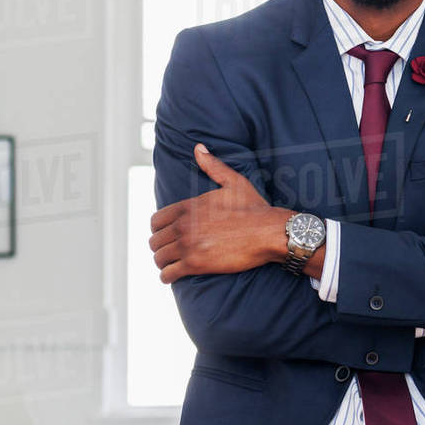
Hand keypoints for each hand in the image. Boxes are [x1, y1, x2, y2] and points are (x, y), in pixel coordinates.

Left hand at [149, 143, 292, 283]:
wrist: (270, 232)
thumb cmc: (255, 208)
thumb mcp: (234, 182)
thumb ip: (212, 166)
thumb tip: (198, 148)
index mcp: (189, 206)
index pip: (156, 221)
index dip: (160, 229)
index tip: (167, 234)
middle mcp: (183, 225)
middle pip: (154, 240)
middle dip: (161, 246)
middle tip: (170, 251)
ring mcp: (188, 245)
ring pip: (158, 257)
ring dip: (163, 262)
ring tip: (171, 264)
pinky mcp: (195, 264)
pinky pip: (168, 274)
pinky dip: (167, 276)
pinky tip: (172, 275)